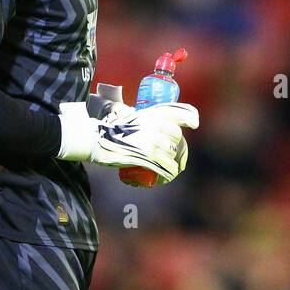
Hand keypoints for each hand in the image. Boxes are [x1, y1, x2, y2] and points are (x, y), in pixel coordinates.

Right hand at [57, 101, 198, 183]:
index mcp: (150, 113)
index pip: (176, 112)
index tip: (195, 123)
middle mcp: (154, 125)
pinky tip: (166, 177)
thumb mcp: (126, 115)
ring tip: (168, 168)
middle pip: (176, 136)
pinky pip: (164, 166)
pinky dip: (168, 173)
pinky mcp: (146, 156)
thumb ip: (137, 114)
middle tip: (171, 154)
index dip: (189, 116)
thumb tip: (137, 114)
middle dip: (176, 146)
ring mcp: (151, 141)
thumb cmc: (108, 127)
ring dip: (172, 162)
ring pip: (172, 152)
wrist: (94, 138)